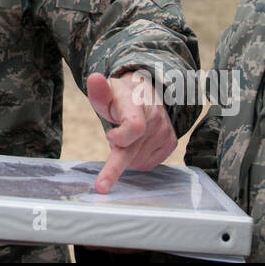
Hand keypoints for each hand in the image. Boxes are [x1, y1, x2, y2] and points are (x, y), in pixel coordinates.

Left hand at [87, 71, 176, 193]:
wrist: (146, 93)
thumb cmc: (120, 96)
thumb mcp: (107, 91)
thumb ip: (99, 91)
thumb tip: (94, 78)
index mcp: (136, 104)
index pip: (135, 126)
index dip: (122, 137)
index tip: (110, 138)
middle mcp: (154, 117)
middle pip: (132, 151)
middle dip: (114, 169)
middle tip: (101, 187)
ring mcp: (164, 131)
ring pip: (137, 160)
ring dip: (125, 157)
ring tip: (124, 139)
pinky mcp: (171, 142)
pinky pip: (148, 164)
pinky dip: (137, 160)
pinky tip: (136, 145)